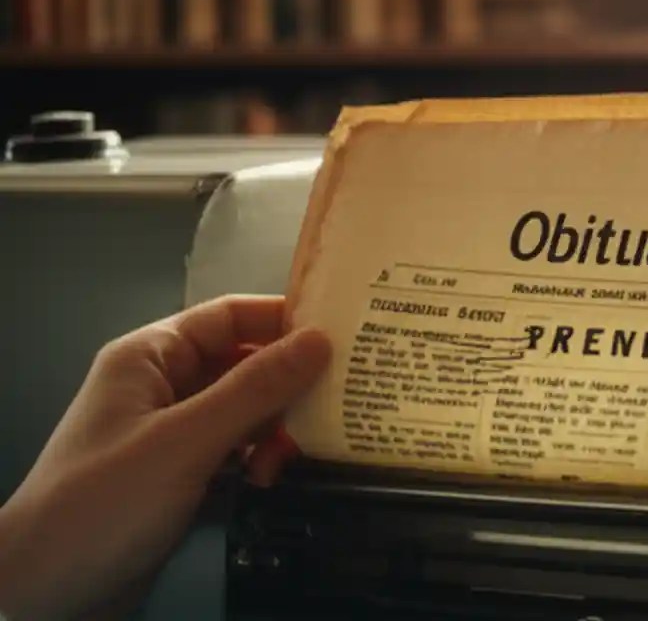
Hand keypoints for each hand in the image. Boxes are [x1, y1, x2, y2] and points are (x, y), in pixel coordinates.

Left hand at [0, 295, 330, 620]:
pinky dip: (257, 460)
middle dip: (287, 383)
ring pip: (243, 410)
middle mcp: (160, 385)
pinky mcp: (179, 474)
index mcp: (150, 357)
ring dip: (275, 428)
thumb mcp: (188, 440)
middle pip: (242, 364)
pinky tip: (269, 479)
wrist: (46, 589)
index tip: (342, 332)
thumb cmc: (107, 500)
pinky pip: (234, 450)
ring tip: (296, 454)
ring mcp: (169, 432)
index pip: (228, 316)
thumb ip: (255, 389)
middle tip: (339, 400)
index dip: (283, 319)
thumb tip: (320, 340)